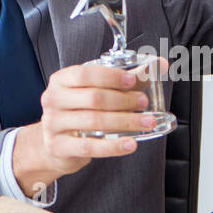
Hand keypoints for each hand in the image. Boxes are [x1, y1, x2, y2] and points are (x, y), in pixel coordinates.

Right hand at [11, 58, 167, 194]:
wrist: (56, 145)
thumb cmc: (78, 113)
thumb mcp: (94, 92)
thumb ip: (126, 79)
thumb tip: (158, 65)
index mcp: (61, 80)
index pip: (85, 74)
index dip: (111, 77)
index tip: (133, 81)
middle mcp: (53, 100)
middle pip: (94, 98)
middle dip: (124, 100)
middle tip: (143, 102)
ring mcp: (53, 124)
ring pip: (95, 121)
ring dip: (126, 121)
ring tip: (146, 122)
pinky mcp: (59, 147)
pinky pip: (91, 146)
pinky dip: (114, 146)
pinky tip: (131, 143)